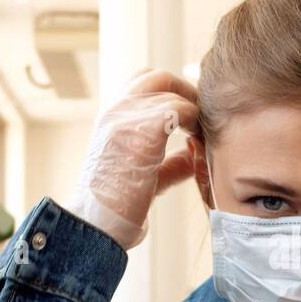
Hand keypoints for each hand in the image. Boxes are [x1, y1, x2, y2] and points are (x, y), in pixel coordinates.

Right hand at [67, 67, 200, 248]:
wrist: (97, 224)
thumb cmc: (118, 206)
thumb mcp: (147, 176)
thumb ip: (170, 162)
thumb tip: (194, 155)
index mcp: (112, 118)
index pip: (143, 83)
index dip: (172, 93)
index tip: (191, 117)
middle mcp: (114, 110)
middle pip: (157, 76)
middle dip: (186, 92)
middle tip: (203, 119)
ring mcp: (124, 117)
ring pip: (169, 87)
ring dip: (193, 107)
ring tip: (202, 132)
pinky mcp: (140, 132)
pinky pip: (178, 108)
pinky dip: (194, 121)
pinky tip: (197, 142)